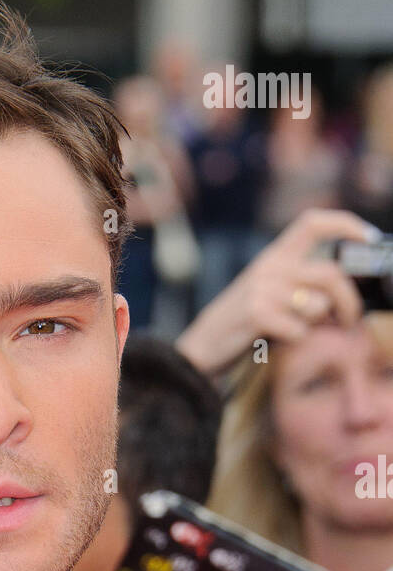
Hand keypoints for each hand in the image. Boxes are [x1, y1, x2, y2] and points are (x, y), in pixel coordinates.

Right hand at [176, 208, 382, 377]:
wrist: (202, 346)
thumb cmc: (243, 324)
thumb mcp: (269, 293)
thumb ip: (302, 287)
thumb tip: (344, 297)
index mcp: (274, 256)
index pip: (313, 223)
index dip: (345, 224)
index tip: (368, 238)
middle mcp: (269, 267)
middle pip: (330, 275)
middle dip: (349, 301)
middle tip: (351, 319)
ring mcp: (262, 290)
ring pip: (318, 306)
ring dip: (318, 325)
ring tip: (299, 330)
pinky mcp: (257, 314)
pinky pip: (299, 330)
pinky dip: (295, 341)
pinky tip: (276, 340)